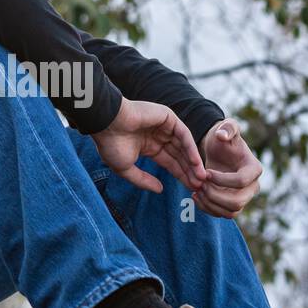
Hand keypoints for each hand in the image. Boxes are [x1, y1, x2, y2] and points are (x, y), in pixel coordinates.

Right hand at [91, 98, 208, 193]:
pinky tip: (195, 163)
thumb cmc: (110, 145)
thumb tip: (160, 190)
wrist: (106, 123)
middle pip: (179, 156)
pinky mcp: (168, 117)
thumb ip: (143, 180)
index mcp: (148, 146)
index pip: (169, 162)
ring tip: (201, 177)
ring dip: (193, 161)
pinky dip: (190, 148)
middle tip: (200, 186)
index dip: (180, 175)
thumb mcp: (126, 169)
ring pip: (183, 146)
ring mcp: (164, 125)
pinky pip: (183, 134)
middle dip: (189, 171)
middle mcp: (158, 136)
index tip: (191, 188)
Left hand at [194, 118, 262, 217]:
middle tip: (199, 184)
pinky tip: (195, 196)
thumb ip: (227, 127)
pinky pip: (222, 214)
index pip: (241, 181)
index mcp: (254, 168)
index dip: (222, 179)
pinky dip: (207, 209)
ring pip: (230, 212)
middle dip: (215, 195)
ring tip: (196, 191)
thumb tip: (222, 136)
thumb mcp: (225, 127)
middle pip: (238, 201)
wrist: (218, 150)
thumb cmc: (222, 138)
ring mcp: (244, 197)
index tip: (206, 172)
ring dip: (210, 204)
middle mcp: (253, 186)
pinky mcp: (232, 204)